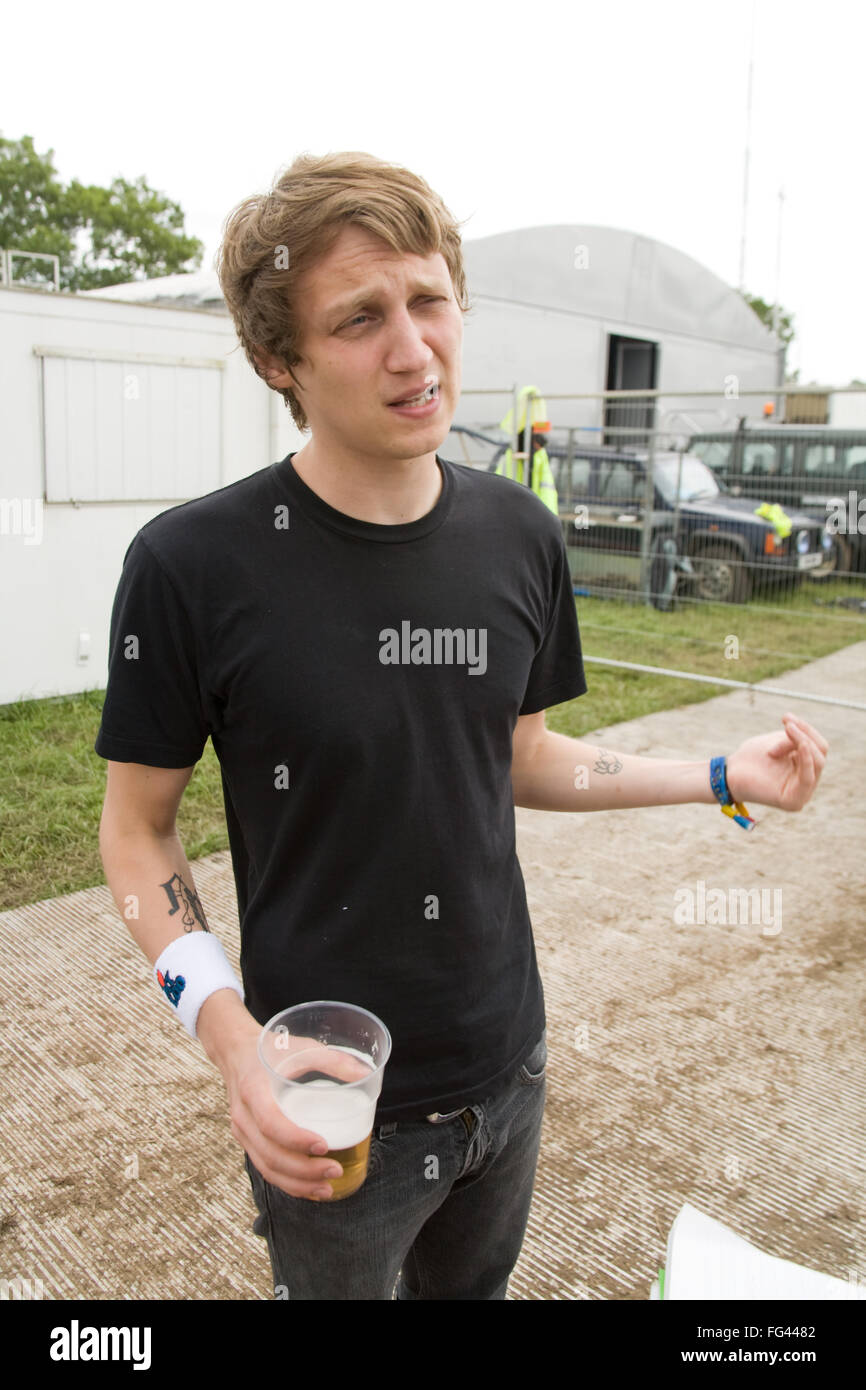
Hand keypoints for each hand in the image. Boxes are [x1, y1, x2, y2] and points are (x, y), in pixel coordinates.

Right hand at [219, 1030, 368, 1200]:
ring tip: (327, 1187)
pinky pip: (264, 1167)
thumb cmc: (272, 1049)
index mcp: (253, 1089)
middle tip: (335, 1170)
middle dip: (303, 1170)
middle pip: (270, 1154)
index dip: (296, 1139)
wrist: (237, 1052)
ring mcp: (242, 1131)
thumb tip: (367, 1075)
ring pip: (266, 1167)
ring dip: (297, 1183)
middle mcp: (243, 1115)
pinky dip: (287, 1182)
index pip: (270, 1123)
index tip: (324, 1145)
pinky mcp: (248, 1140)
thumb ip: (334, 1060)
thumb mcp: (301, 1047)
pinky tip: (310, 1187)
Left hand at [725, 713, 827, 810]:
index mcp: (806, 768)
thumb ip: (797, 740)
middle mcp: (807, 782)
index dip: (807, 729)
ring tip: (786, 730)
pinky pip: (808, 778)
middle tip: (786, 723)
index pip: (819, 747)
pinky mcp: (794, 801)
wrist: (729, 773)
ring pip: (817, 762)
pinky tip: (802, 745)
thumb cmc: (752, 758)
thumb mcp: (779, 742)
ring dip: (802, 742)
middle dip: (804, 735)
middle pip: (820, 753)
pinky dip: (806, 759)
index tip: (787, 717)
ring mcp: (803, 794)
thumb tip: (807, 741)